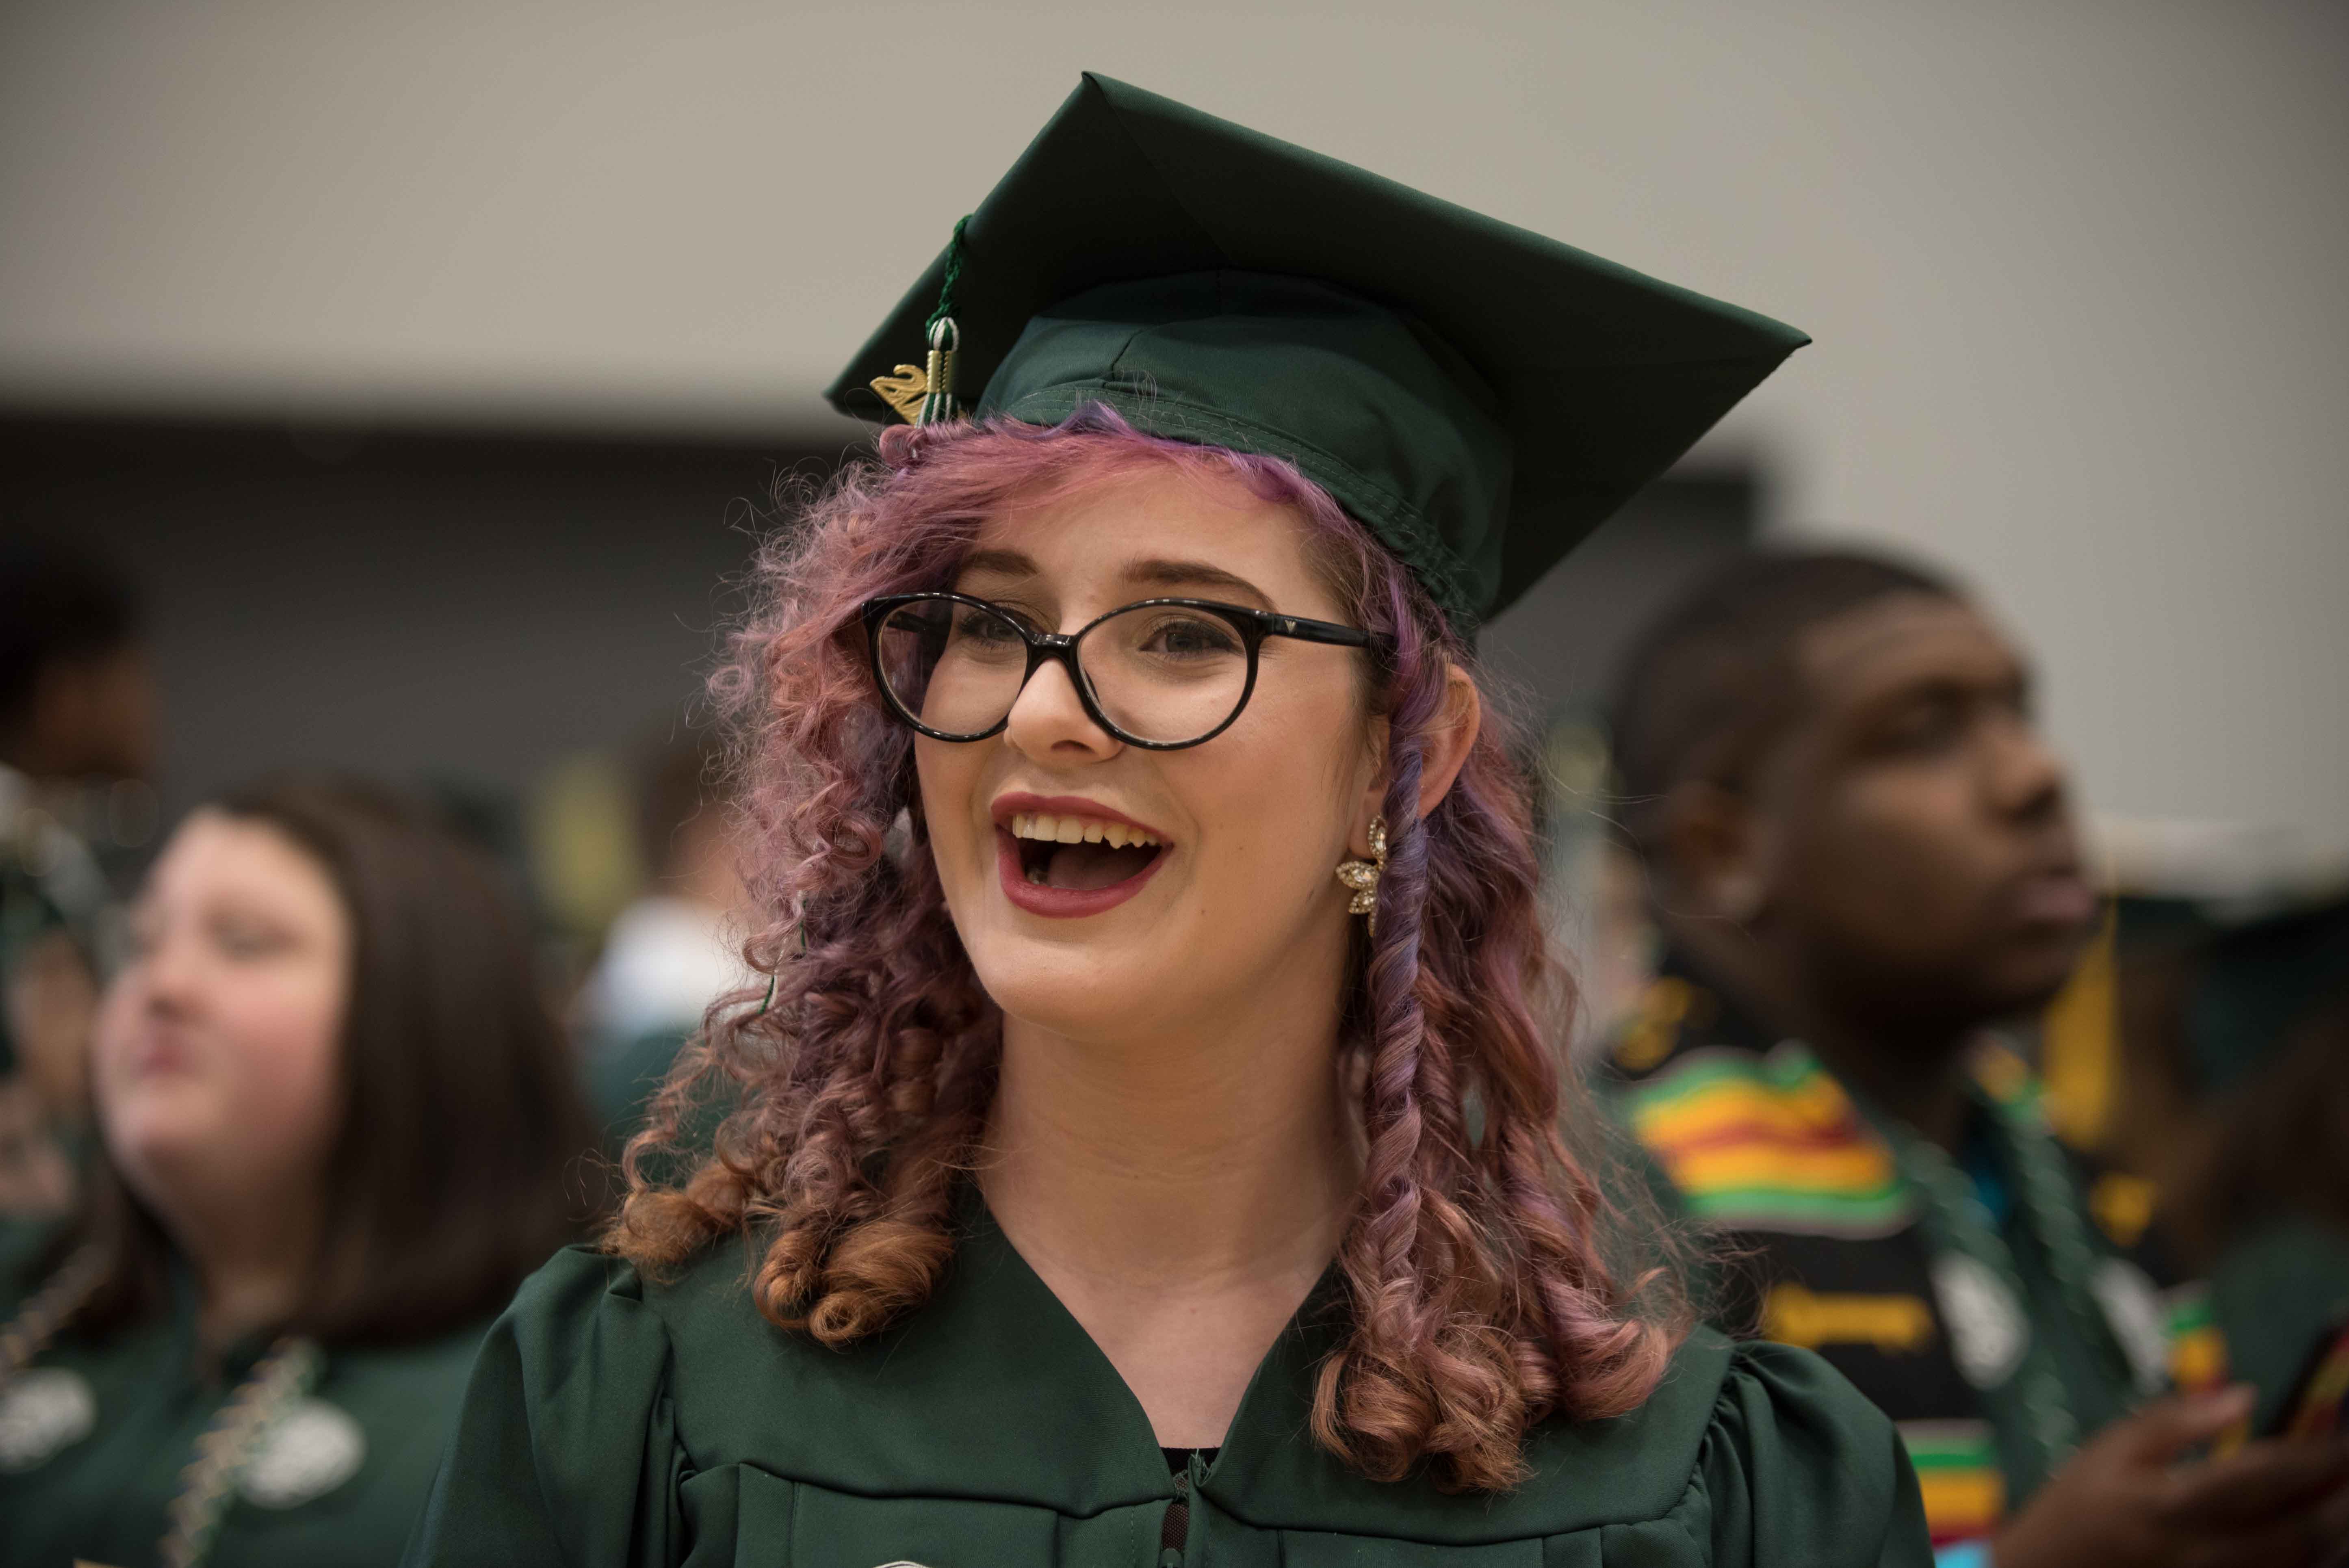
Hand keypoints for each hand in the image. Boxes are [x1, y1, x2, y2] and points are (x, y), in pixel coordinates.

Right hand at [1993, 1387, 2348, 1567]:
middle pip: (2301, 1529)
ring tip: (2348, 1500)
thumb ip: (2175, 1421)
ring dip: (2337, 1532)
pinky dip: (2315, 1559)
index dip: (2317, 1457)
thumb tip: (2244, 1396)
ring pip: (2302, 1562)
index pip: (2266, 1475)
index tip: (2347, 1439)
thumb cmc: (2080, 1503)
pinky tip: (2325, 1538)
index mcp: (2174, 1502)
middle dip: (2343, 1498)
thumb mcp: (2112, 1448)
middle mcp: (2206, 1549)